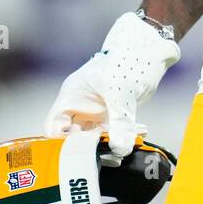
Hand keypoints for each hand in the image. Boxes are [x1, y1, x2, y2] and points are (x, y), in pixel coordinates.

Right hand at [43, 11, 180, 160]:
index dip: (61, 143)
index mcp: (71, 97)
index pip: (53, 127)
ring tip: (127, 148)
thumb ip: (120, 121)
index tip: (80, 152)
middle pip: (73, 137)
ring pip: (95, 137)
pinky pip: (113, 130)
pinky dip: (125, 135)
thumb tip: (120, 150)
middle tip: (108, 156)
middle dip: (88, 150)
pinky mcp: (112, 112)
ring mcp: (95, 110)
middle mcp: (80, 106)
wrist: (149, 47)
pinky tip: (141, 134)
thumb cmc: (126, 60)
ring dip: (110, 144)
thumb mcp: (121, 92)